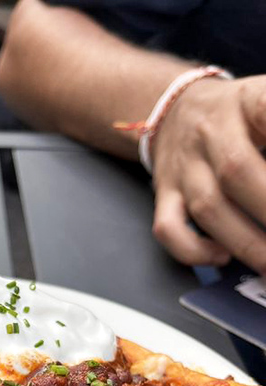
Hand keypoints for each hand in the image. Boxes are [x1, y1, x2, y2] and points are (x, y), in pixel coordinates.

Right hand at [151, 75, 265, 273]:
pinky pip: (168, 228)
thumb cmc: (238, 115)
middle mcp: (210, 133)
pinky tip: (223, 257)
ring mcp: (184, 168)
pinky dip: (193, 249)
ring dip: (246, 241)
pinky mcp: (165, 196)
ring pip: (208, 206)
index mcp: (247, 101)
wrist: (177, 111)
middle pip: (237, 170)